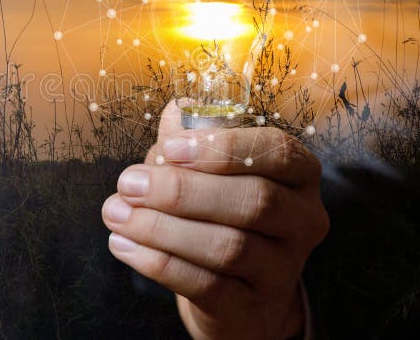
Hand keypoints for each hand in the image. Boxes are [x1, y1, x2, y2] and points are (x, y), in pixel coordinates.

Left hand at [102, 102, 328, 338]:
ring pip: (228, 246)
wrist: (240, 293)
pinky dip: (159, 262)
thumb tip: (177, 112)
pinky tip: (124, 245)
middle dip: (182, 190)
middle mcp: (302, 220)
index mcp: (299, 175)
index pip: (277, 152)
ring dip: (162, 228)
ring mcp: (282, 268)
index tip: (170, 148)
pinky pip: (206, 285)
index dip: (223, 148)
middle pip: (253, 201)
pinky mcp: (251, 307)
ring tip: (117, 214)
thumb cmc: (223, 213)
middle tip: (129, 183)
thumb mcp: (211, 170)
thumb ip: (195, 139)